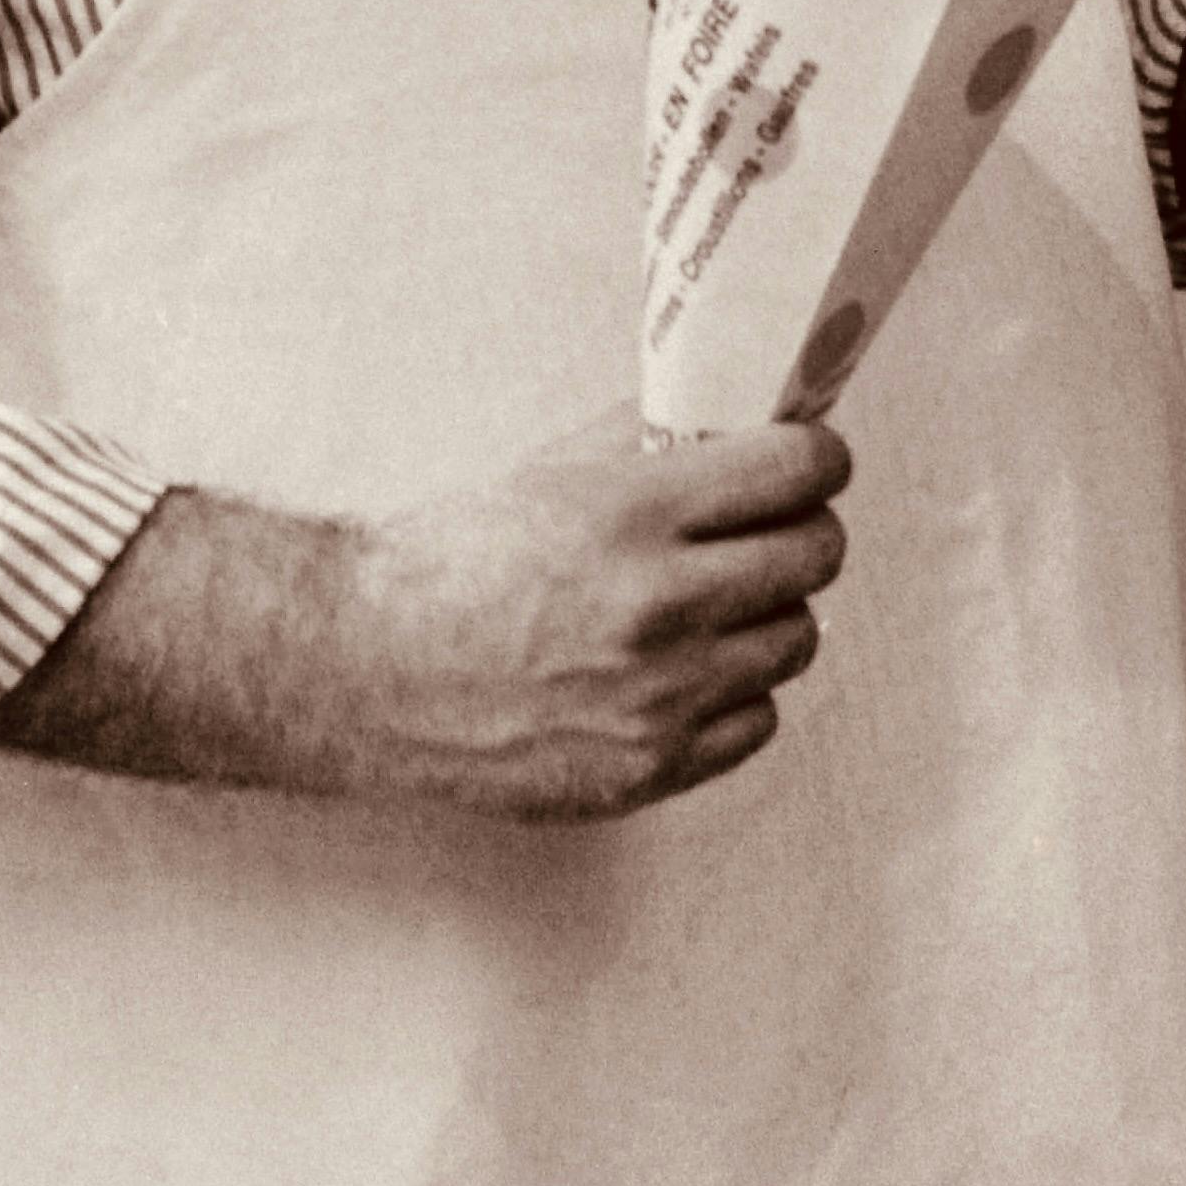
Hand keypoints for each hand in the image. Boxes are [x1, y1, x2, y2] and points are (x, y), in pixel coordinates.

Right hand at [0, 403, 848, 820]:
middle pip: (816, 554)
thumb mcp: (552, 470)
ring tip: (711, 606)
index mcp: (635, 513)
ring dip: (767, 615)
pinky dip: (734, 692)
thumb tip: (744, 420)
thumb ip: (653, 443)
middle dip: (798, 530)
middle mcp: (661, 605)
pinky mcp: (654, 765)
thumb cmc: (452, 562)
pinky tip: (683, 670)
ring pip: (797, 639)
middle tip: (766, 529)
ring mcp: (664, 695)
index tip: (806, 462)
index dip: (815, 458)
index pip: (800, 470)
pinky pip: (758, 718)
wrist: (369, 670)